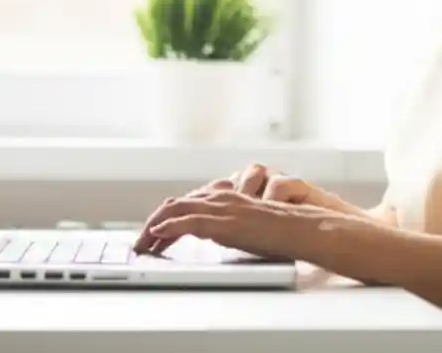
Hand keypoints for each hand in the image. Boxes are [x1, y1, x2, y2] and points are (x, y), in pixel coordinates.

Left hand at [134, 163, 332, 255]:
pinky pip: (190, 222)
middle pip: (175, 204)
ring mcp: (222, 207)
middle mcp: (220, 196)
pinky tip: (158, 236)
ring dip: (155, 227)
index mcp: (224, 196)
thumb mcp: (243, 225)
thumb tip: (200, 233)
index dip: (163, 219)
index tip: (150, 236)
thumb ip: (222, 224)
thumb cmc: (278, 231)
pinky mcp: (226, 221)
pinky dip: (170, 229)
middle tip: (139, 243)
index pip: (184, 203)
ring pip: (177, 210)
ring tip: (143, 244)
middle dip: (152, 223)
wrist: (302, 229)